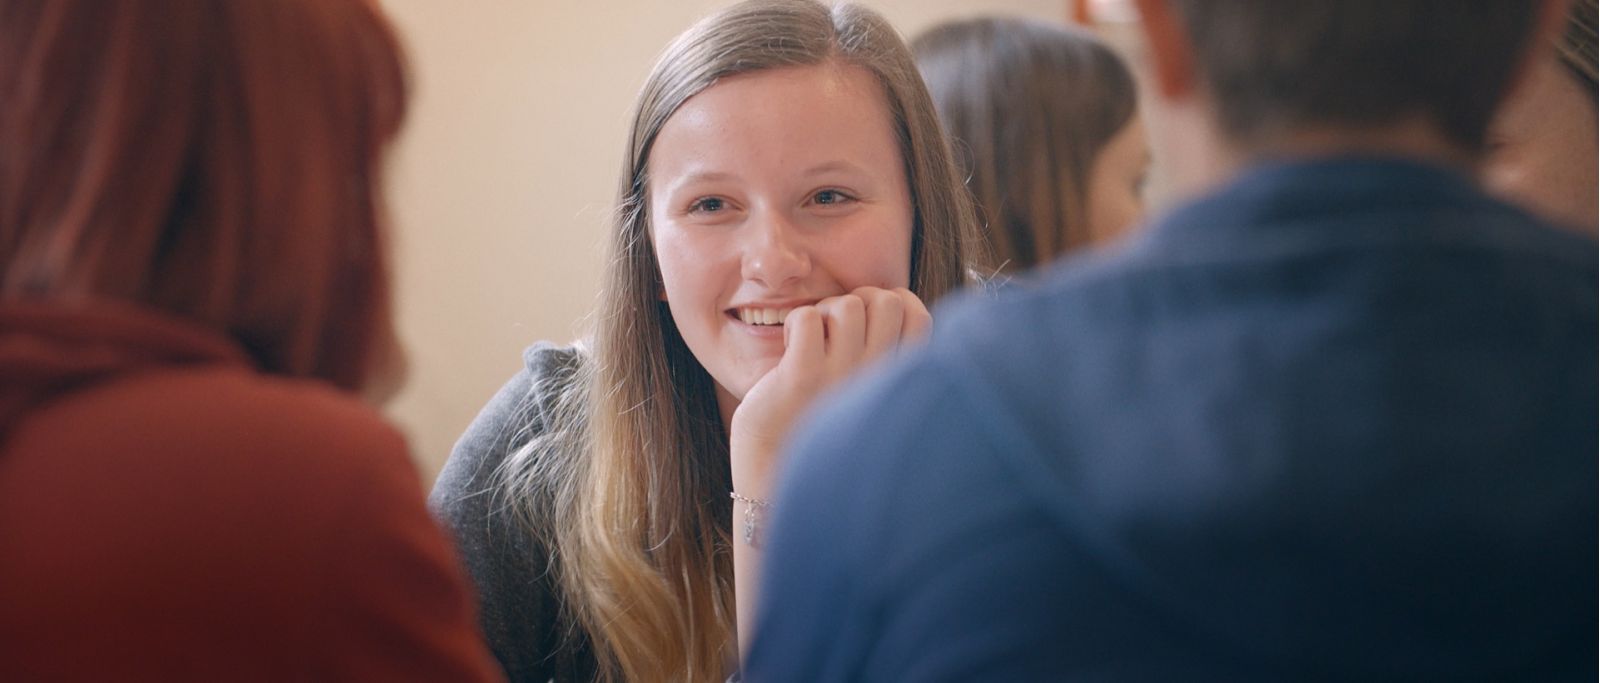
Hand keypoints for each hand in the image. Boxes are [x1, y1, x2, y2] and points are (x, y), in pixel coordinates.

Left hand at [728, 286, 930, 497]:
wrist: (774, 467)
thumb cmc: (820, 418)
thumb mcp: (864, 387)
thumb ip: (883, 351)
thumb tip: (885, 297)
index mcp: (894, 382)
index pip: (918, 317)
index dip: (893, 301)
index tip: (866, 321)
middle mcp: (876, 380)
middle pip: (887, 301)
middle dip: (859, 299)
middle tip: (836, 327)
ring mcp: (841, 378)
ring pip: (847, 304)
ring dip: (823, 311)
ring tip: (811, 341)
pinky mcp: (802, 378)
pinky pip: (806, 317)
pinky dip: (794, 324)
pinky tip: (790, 350)